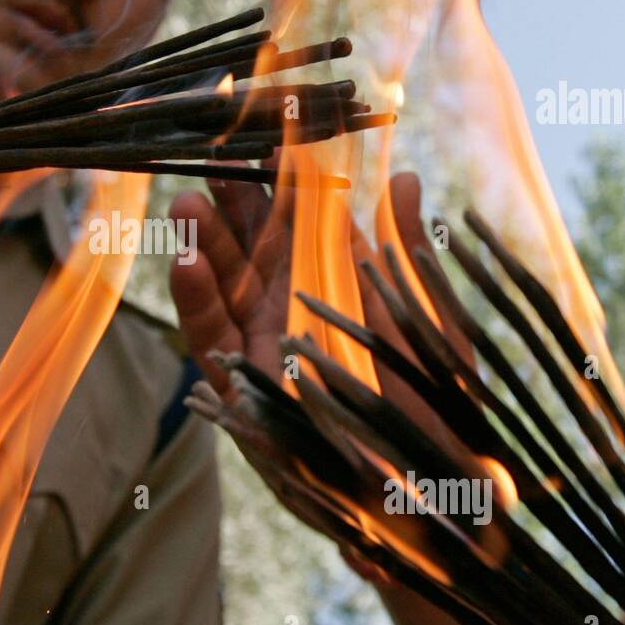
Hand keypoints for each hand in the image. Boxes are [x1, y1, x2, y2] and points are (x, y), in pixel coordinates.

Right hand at [170, 167, 473, 578]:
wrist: (429, 484)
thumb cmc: (439, 397)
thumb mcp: (428, 313)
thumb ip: (406, 246)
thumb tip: (404, 177)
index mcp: (340, 281)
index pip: (304, 220)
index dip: (284, 182)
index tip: (266, 140)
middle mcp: (298, 304)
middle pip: (254, 243)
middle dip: (232, 202)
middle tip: (211, 161)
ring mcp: (267, 341)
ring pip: (225, 283)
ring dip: (204, 243)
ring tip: (188, 203)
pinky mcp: (243, 383)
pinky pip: (212, 337)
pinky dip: (196, 300)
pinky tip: (185, 261)